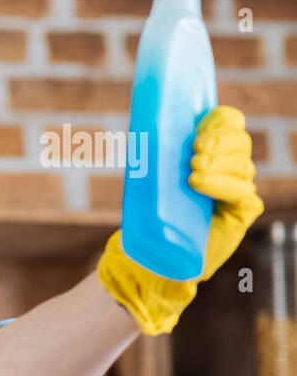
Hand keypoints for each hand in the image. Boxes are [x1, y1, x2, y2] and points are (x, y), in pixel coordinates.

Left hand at [96, 105, 263, 334]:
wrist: (159, 254)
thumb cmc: (154, 211)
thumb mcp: (150, 177)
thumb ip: (149, 154)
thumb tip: (134, 130)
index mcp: (212, 148)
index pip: (228, 121)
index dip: (218, 122)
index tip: (196, 133)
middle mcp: (231, 165)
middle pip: (238, 141)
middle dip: (218, 143)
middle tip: (193, 156)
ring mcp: (239, 187)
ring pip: (241, 166)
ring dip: (218, 166)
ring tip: (192, 173)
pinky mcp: (242, 211)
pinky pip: (242, 194)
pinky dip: (223, 187)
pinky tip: (201, 185)